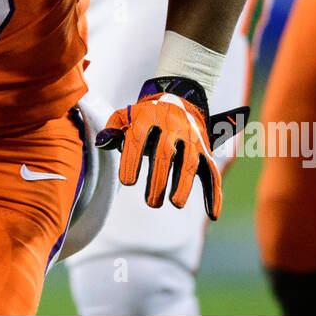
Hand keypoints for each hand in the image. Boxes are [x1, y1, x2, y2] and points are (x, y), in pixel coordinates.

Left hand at [96, 76, 239, 217]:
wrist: (179, 101)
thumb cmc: (145, 117)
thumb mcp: (127, 115)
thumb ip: (113, 129)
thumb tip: (101, 142)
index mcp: (148, 117)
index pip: (138, 139)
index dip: (132, 160)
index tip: (127, 182)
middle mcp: (172, 126)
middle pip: (165, 153)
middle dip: (158, 179)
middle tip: (151, 203)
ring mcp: (191, 138)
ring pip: (190, 162)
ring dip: (184, 184)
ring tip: (176, 203)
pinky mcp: (205, 150)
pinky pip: (212, 171)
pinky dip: (214, 193)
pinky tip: (213, 214)